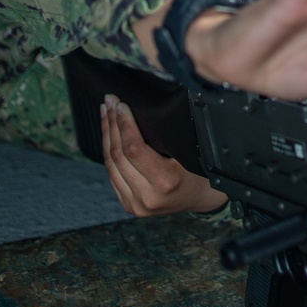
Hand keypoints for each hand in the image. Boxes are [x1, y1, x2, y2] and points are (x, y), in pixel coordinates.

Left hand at [100, 94, 227, 215]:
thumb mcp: (191, 152)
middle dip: (112, 124)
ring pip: (110, 164)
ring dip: (106, 135)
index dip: (124, 124)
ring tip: (106, 113)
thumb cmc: (200, 171)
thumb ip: (168, 137)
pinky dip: (108, 152)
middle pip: (118, 154)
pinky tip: (108, 135)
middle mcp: (147, 196)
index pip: (134, 148)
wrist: (201, 199)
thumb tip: (144, 108)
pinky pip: (112, 174)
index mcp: (166, 181)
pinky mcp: (128, 205)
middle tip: (110, 102)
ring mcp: (135, 204)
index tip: (121, 105)